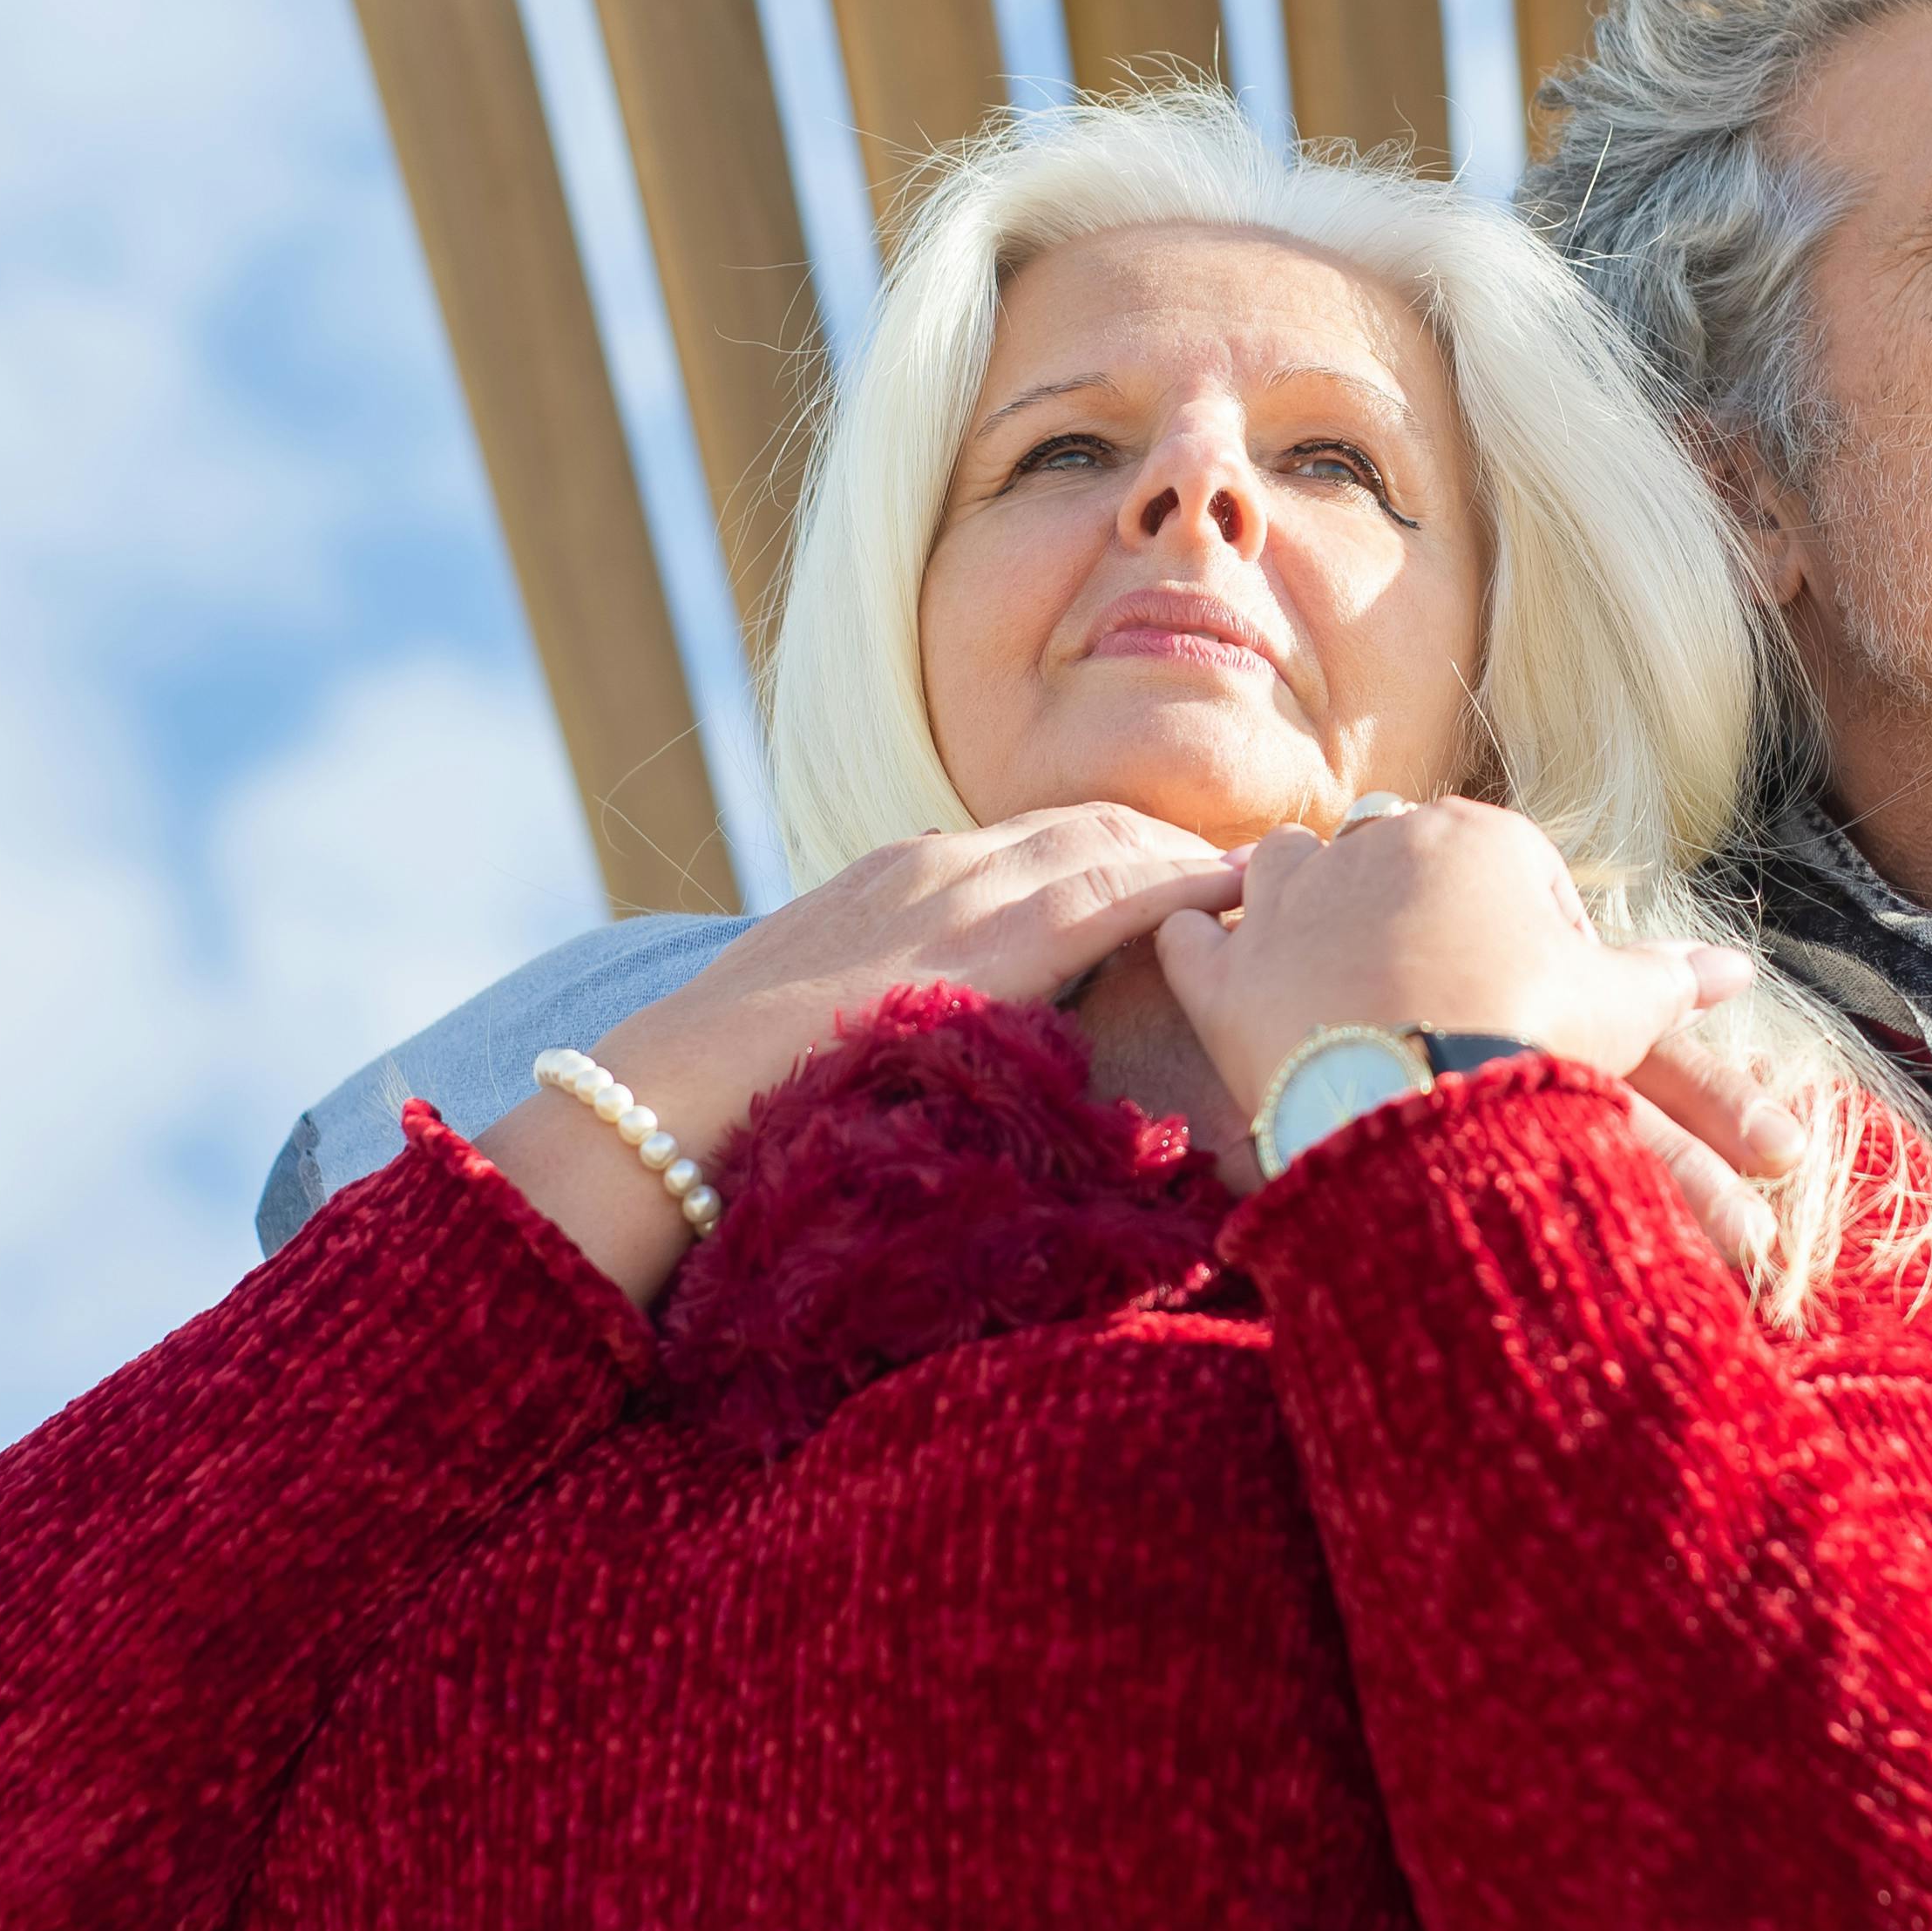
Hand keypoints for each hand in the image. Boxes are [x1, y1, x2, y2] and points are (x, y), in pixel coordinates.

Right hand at [479, 806, 1241, 1299]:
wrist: (664, 1105)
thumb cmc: (744, 1093)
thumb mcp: (839, 1019)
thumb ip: (910, 1003)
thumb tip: (968, 1030)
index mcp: (897, 876)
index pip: (1042, 840)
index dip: (1124, 852)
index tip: (1185, 874)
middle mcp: (931, 864)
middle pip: (1090, 826)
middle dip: (1175, 843)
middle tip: (1256, 872)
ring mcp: (952, 895)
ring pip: (1110, 844)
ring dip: (1192, 858)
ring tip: (1267, 883)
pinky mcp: (974, 947)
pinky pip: (1106, 894)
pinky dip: (1178, 886)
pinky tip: (1234, 899)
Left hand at [1154, 802, 1795, 1254]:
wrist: (1430, 1112)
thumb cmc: (1536, 1044)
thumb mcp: (1618, 1009)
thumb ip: (1668, 978)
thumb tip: (1736, 971)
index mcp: (1474, 836)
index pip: (1499, 858)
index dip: (1514, 918)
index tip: (1522, 976)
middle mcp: (1372, 847)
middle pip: (1386, 851)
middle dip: (1401, 899)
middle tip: (1423, 972)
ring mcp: (1288, 907)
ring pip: (1283, 868)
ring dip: (1295, 899)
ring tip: (1320, 951)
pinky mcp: (1225, 976)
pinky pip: (1190, 942)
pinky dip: (1194, 948)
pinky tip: (1203, 956)